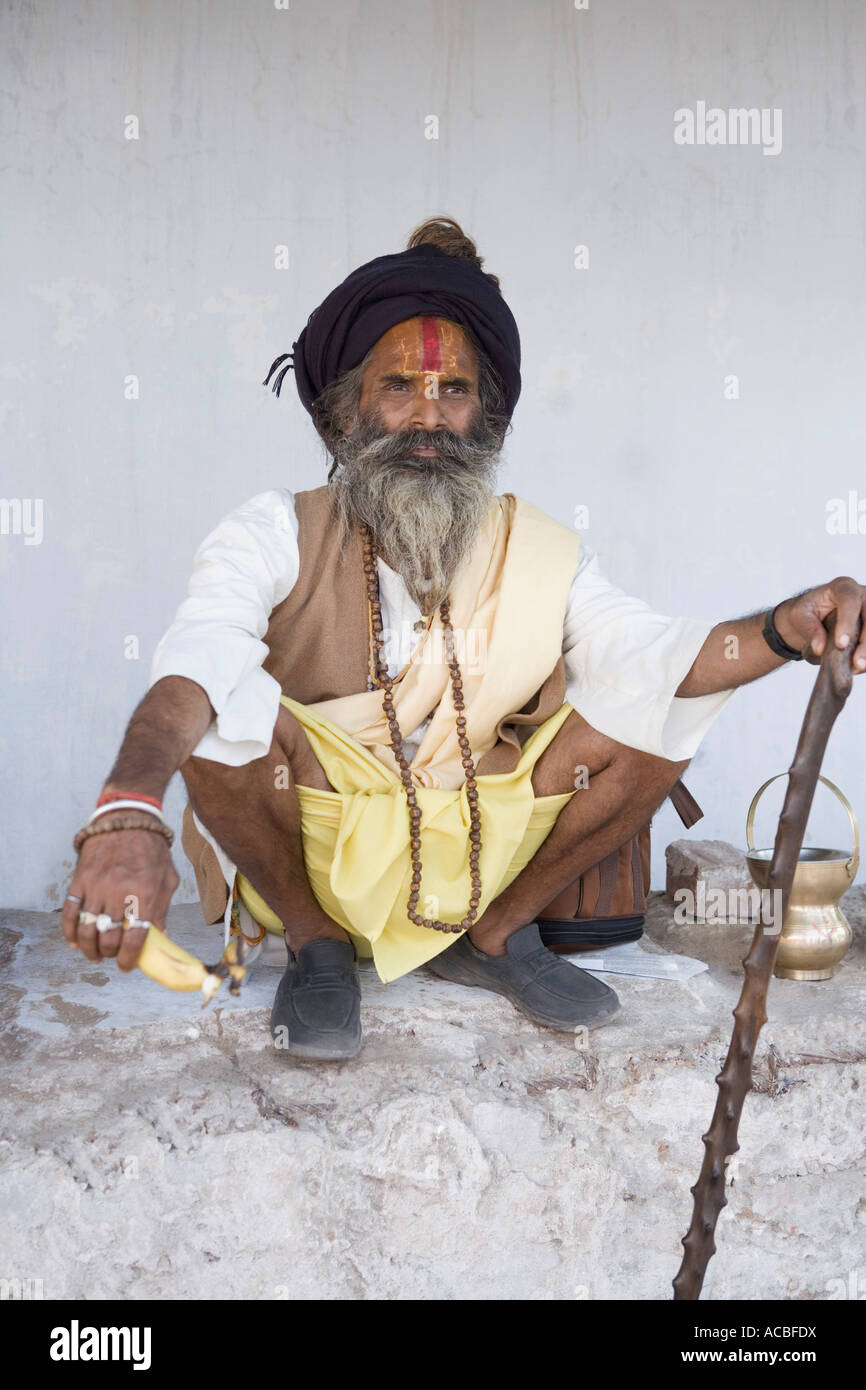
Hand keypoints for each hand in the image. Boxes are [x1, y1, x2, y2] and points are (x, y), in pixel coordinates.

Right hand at [61, 829, 179, 969]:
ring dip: (88, 948)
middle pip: (108, 938)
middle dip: (109, 954)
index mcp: (145, 895)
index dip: (128, 959)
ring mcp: (97, 886)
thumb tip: (161, 938)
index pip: (134, 939)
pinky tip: (75, 941)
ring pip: (86, 930)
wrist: (128, 819)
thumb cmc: (152, 850)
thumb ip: (163, 910)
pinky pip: (69, 912)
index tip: (126, 966)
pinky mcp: (80, 880)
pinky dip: (69, 932)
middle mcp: (119, 893)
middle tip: (112, 956)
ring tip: (94, 954)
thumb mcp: (168, 879)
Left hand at [775, 577, 865, 668]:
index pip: (849, 601)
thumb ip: (810, 630)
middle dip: (865, 641)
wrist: (815, 615)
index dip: (847, 622)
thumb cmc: (808, 611)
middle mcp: (862, 595)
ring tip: (859, 667)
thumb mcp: (800, 616)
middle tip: (857, 663)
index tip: (841, 644)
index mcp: (842, 587)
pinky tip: (862, 667)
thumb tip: (820, 648)